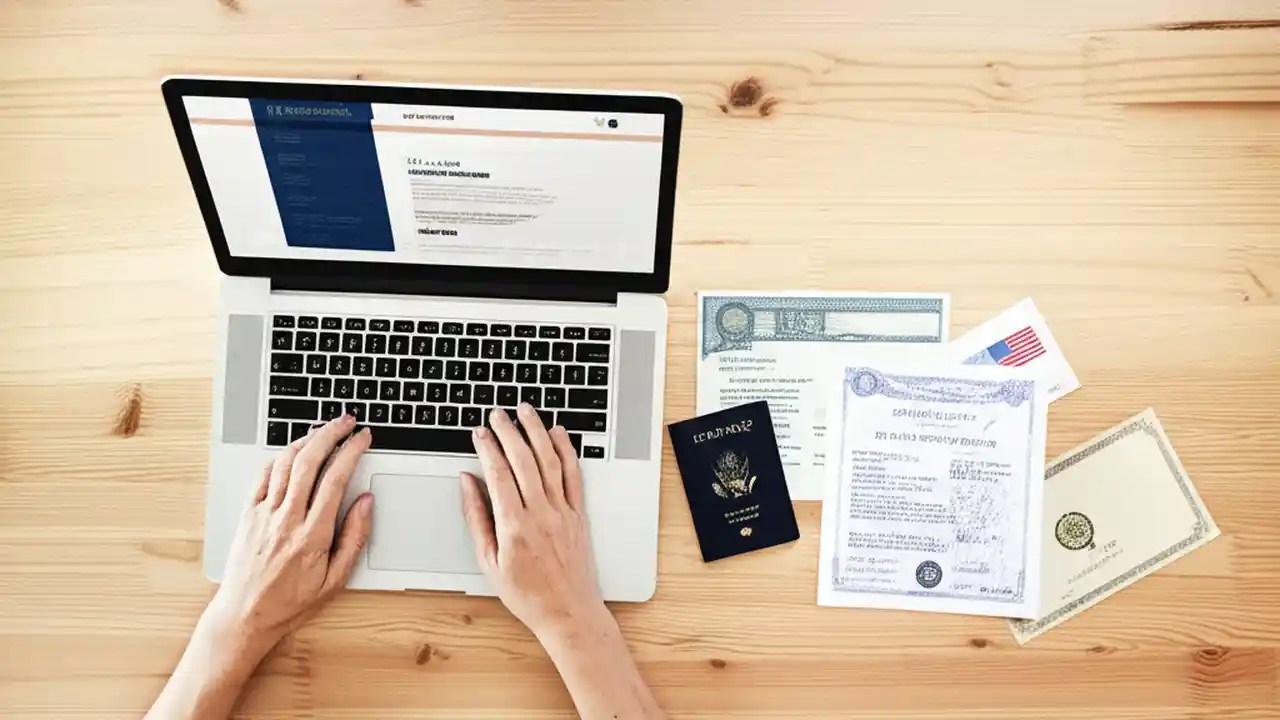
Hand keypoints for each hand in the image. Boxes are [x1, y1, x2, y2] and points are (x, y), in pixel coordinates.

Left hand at [206, 414, 374, 650]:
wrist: (244, 616)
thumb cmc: (290, 603)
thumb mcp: (335, 581)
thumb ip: (354, 538)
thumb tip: (366, 503)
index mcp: (312, 535)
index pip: (335, 479)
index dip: (351, 452)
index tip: (363, 438)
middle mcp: (286, 519)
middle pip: (309, 461)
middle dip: (330, 433)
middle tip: (346, 422)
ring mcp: (263, 514)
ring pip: (284, 463)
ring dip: (306, 440)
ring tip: (322, 430)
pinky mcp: (248, 515)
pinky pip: (262, 476)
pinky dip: (279, 458)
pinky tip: (292, 453)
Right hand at [460, 404, 605, 639]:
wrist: (568, 612)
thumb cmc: (527, 594)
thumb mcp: (489, 561)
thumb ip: (476, 518)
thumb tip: (467, 483)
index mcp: (514, 526)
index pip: (499, 474)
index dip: (487, 448)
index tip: (479, 432)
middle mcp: (541, 514)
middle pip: (524, 460)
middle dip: (509, 431)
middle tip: (498, 413)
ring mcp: (563, 512)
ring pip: (550, 461)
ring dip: (537, 431)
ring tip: (526, 411)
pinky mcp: (578, 514)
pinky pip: (573, 475)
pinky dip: (566, 450)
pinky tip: (558, 433)